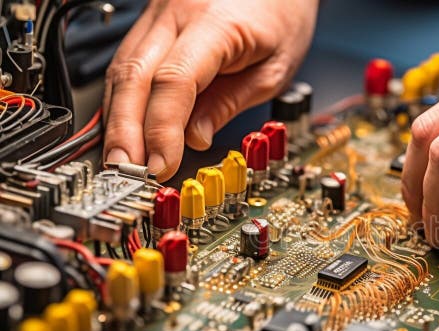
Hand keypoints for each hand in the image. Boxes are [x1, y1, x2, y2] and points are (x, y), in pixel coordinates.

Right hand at [103, 0, 317, 180]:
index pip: (174, 81)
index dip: (162, 129)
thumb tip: (194, 138)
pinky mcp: (153, 21)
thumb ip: (232, 101)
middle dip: (126, 130)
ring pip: (123, 69)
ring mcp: (159, 13)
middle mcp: (177, 12)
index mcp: (215, 23)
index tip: (161, 165)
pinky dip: (125, 99)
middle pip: (134, 76)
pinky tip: (126, 128)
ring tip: (122, 160)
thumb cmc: (282, 11)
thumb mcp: (275, 66)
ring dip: (119, 119)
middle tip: (126, 171)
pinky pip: (129, 62)